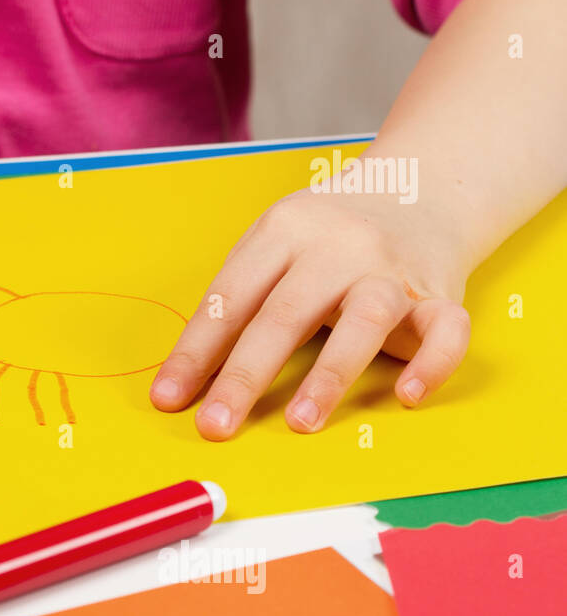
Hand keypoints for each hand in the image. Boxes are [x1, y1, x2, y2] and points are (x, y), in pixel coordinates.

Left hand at [149, 176, 473, 438]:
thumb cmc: (326, 236)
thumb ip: (239, 300)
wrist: (419, 189)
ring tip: (299, 422)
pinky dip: (432, 363)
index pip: (230, 297)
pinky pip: (447, 329)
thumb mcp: (274, 245)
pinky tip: (406, 396)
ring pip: (364, 317)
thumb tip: (190, 377)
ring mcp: (391, 269)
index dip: (196, 351)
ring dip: (329, 374)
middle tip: (214, 426)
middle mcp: (337, 247)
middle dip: (244, 376)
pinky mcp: (441, 294)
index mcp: (283, 231)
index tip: (168, 398)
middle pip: (284, 313)